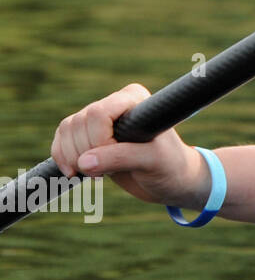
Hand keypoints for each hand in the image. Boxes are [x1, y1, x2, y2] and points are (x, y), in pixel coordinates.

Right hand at [50, 83, 208, 208]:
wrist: (169, 180)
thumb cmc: (169, 166)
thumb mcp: (151, 161)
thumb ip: (120, 158)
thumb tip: (83, 163)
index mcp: (134, 99)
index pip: (99, 113)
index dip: (100, 140)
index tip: (119, 161)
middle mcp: (115, 102)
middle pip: (79, 123)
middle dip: (87, 153)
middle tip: (107, 173)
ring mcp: (100, 117)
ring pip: (67, 130)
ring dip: (73, 158)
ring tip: (98, 174)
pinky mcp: (88, 134)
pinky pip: (61, 139)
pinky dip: (63, 158)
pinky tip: (76, 173)